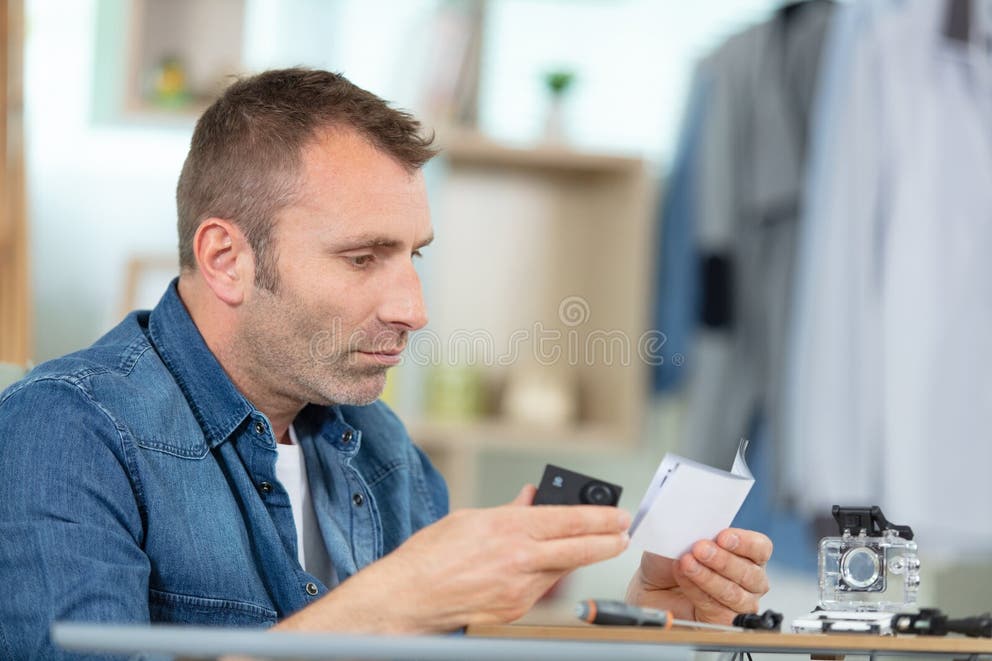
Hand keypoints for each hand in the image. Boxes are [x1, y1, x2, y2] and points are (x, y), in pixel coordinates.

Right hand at [279, 485, 629, 632]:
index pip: (569, 520)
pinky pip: (542, 588)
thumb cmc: (430, 555)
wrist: (409, 598)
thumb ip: (508, 510)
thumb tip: (531, 499)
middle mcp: (520, 559)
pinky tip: (542, 566)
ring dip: (575, 557)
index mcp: (509, 528)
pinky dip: (547, 575)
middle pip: (580, 549)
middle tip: (624, 535)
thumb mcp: (470, 518)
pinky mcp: (515, 609)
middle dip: (608, 541)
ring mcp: (519, 588)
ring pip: (562, 570)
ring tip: (587, 545)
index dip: (601, 518)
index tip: (620, 515)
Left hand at [625, 528, 771, 624]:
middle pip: (751, 573)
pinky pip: (717, 609)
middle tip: (700, 548)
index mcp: (745, 554)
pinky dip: (697, 591)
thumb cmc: (670, 561)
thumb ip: (692, 530)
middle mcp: (748, 580)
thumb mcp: (678, 537)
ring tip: (687, 563)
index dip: (746, 542)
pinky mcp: (722, 621)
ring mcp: (738, 603)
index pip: (760, 548)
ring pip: (734, 593)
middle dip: (723, 560)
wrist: (650, 587)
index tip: (723, 536)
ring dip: (708, 576)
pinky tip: (683, 578)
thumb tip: (694, 521)